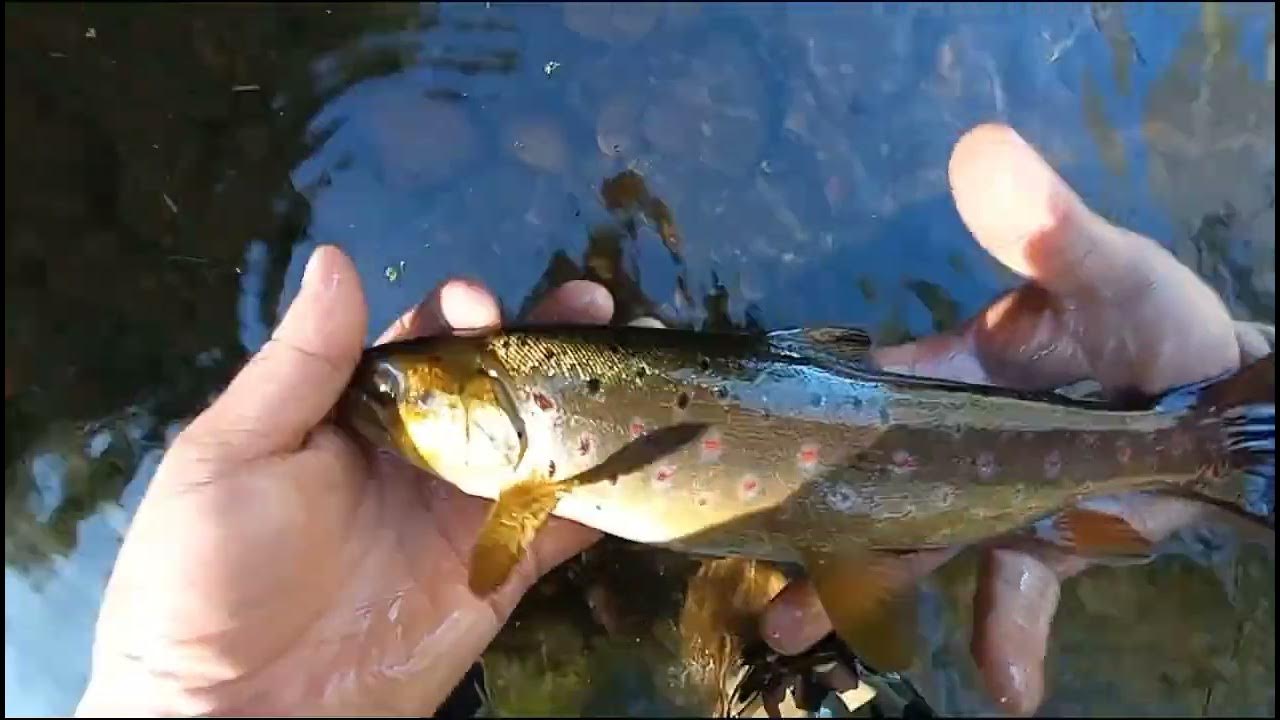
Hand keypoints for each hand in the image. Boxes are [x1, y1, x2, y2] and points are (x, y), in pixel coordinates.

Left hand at [76, 247, 613, 715]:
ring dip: (587, 395)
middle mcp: (419, 454)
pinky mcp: (499, 571)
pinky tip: (649, 447)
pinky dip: (608, 489)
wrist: (238, 712)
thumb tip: (338, 259)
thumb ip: (299, 364)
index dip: (458, 313)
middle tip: (592, 302)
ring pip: (541, 438)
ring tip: (635, 351)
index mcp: (353, 415)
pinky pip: (563, 523)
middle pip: (495, 381)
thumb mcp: (231, 455)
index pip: (421, 343)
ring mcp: (464, 513)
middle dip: (542, 336)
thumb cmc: (210, 574)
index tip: (483, 307)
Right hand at [759, 124, 1272, 715]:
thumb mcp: (1102, 269)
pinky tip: (1005, 689)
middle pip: (859, 491)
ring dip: (865, 593)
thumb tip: (979, 148)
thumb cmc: (1147, 320)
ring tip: (809, 636)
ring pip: (913, 550)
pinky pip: (1017, 598)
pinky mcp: (1043, 547)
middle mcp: (945, 447)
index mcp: (942, 378)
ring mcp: (990, 502)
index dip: (793, 420)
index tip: (729, 447)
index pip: (854, 397)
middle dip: (807, 531)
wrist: (1215, 398)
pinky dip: (1007, 640)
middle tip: (749, 573)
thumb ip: (1044, 227)